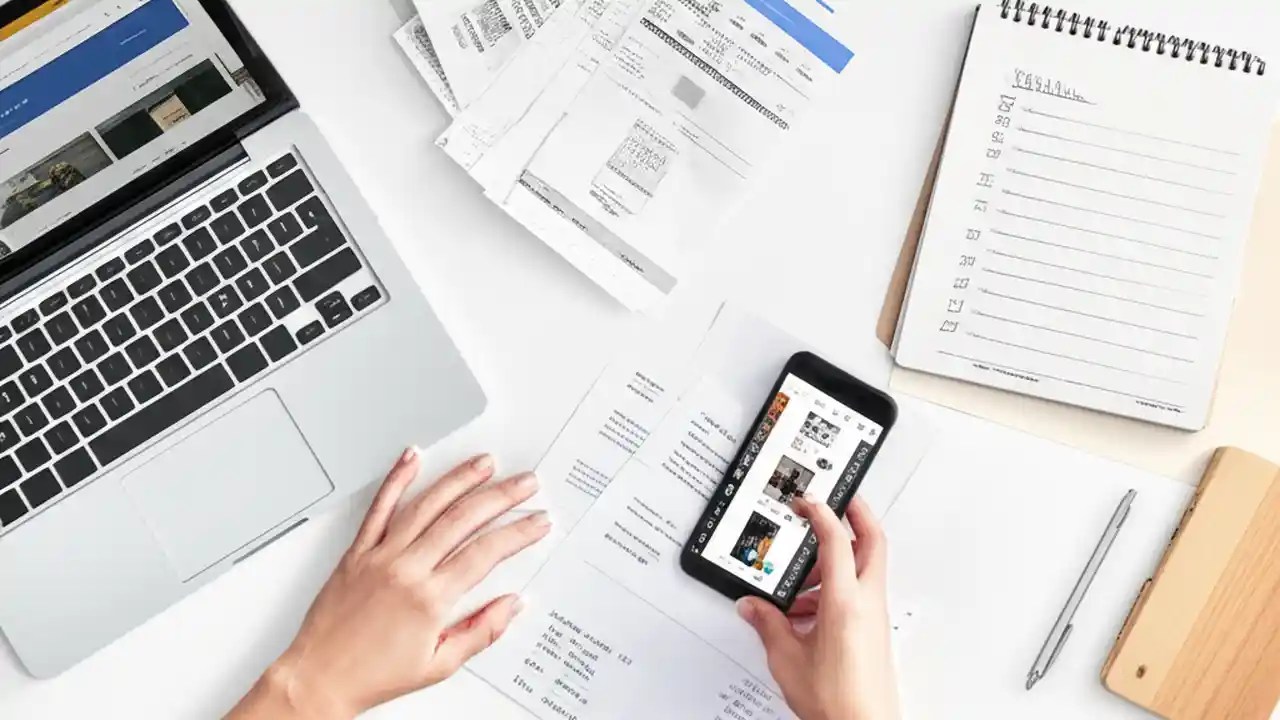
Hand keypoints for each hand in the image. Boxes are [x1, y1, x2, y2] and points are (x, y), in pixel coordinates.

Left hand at [230, 449, 550, 718]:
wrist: (320, 677)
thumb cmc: (374, 675)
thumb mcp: (438, 665)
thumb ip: (481, 631)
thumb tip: (511, 605)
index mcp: (430, 600)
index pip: (486, 553)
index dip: (518, 532)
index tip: (537, 522)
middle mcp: (406, 570)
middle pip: (463, 519)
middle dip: (502, 496)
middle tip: (525, 483)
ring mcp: (380, 556)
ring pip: (427, 505)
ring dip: (460, 479)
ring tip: (484, 464)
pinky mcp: (357, 551)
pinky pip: (379, 508)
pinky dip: (396, 479)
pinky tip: (412, 459)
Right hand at [737, 496, 899, 719]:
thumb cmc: (836, 702)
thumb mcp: (786, 658)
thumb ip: (767, 624)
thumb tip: (753, 607)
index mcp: (845, 602)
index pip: (836, 540)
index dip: (821, 513)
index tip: (807, 500)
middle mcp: (867, 603)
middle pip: (872, 541)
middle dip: (856, 514)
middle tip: (837, 498)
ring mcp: (875, 616)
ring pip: (865, 567)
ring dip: (838, 559)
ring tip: (801, 577)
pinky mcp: (874, 630)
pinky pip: (859, 592)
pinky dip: (837, 586)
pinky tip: (806, 610)